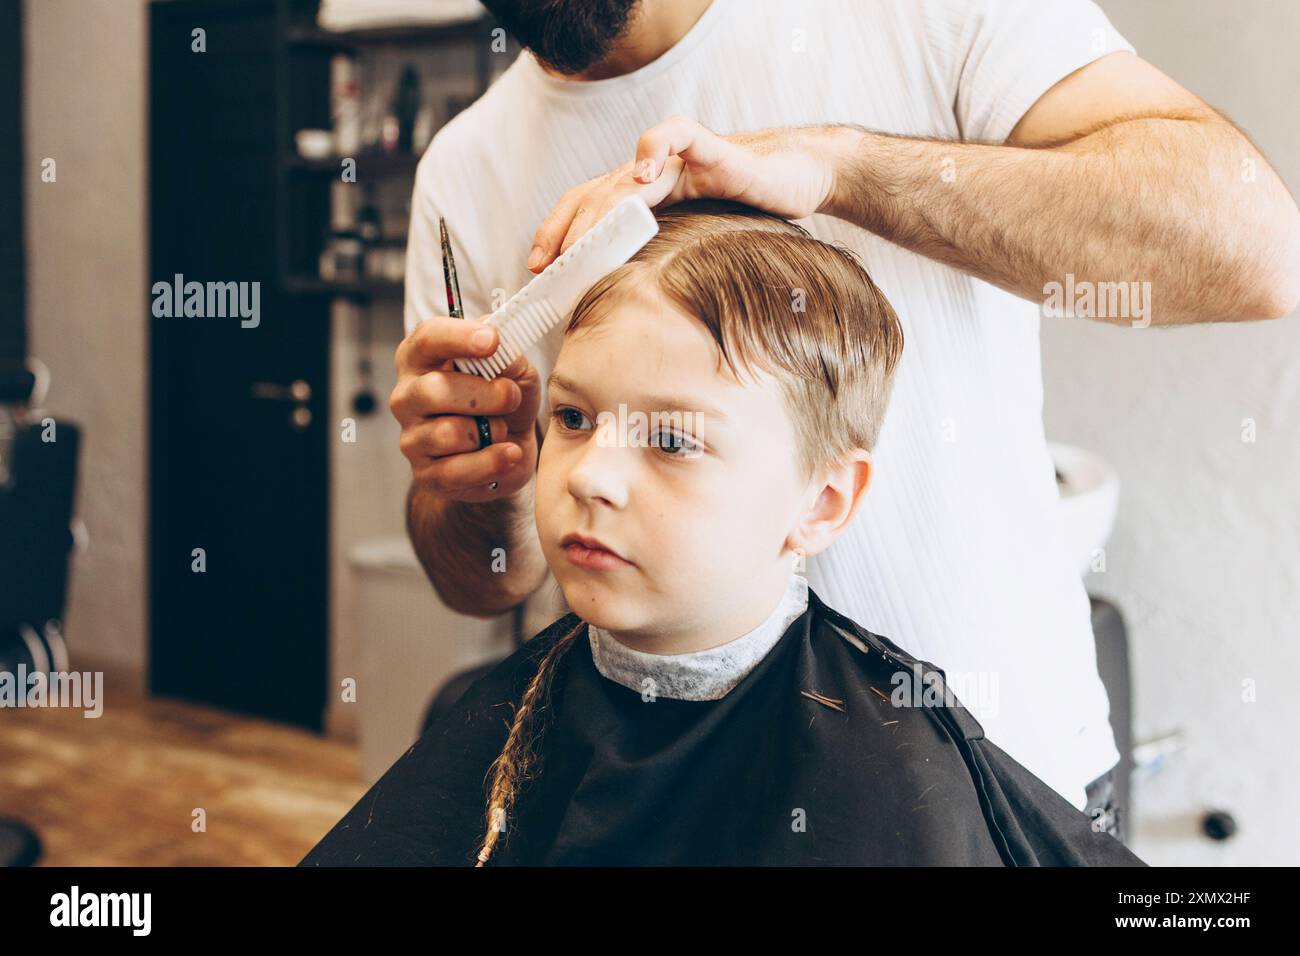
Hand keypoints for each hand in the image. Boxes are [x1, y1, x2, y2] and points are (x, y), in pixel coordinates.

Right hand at [390, 316, 540, 501]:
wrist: (509, 452)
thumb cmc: (503, 401)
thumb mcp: (515, 370)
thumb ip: (506, 351)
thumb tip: (495, 330)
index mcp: (423, 358)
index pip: (428, 338)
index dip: (459, 337)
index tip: (491, 340)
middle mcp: (407, 395)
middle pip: (434, 390)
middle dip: (486, 395)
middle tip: (511, 396)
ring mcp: (412, 437)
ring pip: (448, 433)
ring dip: (490, 431)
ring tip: (500, 429)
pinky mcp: (426, 474)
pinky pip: (456, 470)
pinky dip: (492, 462)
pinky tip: (509, 453)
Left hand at [526, 116, 847, 269]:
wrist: (799, 179)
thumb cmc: (751, 215)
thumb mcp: (696, 249)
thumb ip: (664, 268)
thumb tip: (634, 322)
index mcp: (642, 201)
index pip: (586, 211)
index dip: (558, 235)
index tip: (538, 269)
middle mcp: (652, 176)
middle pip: (593, 195)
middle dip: (565, 230)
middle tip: (547, 264)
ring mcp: (677, 160)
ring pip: (623, 176)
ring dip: (598, 210)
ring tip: (580, 240)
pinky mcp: (708, 147)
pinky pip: (673, 135)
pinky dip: (653, 150)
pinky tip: (644, 175)